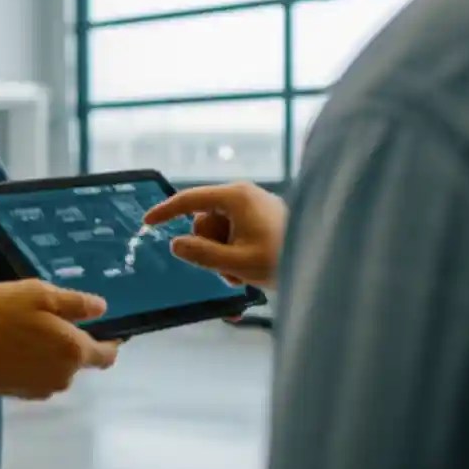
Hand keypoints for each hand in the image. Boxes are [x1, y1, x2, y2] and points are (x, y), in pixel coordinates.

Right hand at [0, 280, 120, 400]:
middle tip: (44, 315)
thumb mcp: (37, 294)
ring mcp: (41, 389)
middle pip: (79, 360)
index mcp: (73, 351)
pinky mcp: (19, 395)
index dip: (111, 340)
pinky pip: (37, 374)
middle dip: (69, 340)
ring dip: (49, 351)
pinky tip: (9, 344)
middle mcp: (63, 377)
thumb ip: (75, 303)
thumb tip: (102, 308)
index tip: (104, 325)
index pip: (107, 355)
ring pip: (56, 367)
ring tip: (23, 328)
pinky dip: (31, 361)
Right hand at [143, 182, 287, 291]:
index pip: (190, 199)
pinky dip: (233, 252)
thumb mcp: (237, 263)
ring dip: (221, 254)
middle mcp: (243, 195)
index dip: (166, 211)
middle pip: (203, 221)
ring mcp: (252, 205)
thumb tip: (176, 244)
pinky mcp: (259, 217)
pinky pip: (232, 233)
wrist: (321, 259)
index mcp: (236, 197)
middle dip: (208, 247)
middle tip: (225, 270)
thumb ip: (202, 254)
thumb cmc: (281, 258)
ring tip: (241, 273)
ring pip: (217, 231)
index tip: (148, 222)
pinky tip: (249, 268)